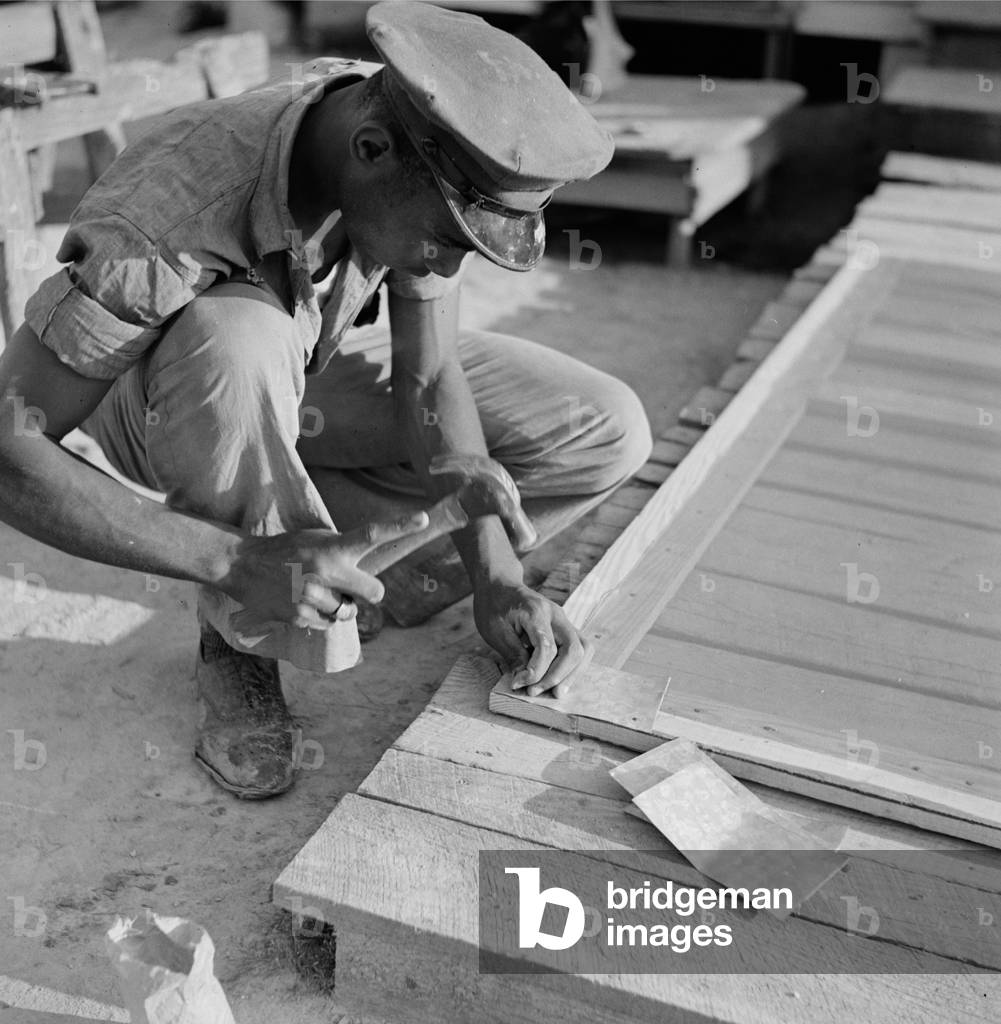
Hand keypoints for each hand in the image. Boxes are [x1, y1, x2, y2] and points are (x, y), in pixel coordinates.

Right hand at [221, 513, 428, 631]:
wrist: (242, 565)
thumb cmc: (286, 549)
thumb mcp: (316, 538)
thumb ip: (343, 551)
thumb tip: (367, 572)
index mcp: (332, 547)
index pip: (371, 534)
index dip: (399, 526)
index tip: (423, 518)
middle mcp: (326, 572)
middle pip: (374, 593)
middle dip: (368, 593)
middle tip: (352, 586)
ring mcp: (313, 597)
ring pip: (348, 613)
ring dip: (340, 606)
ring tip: (316, 591)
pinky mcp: (299, 616)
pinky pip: (327, 624)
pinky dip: (320, 616)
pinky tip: (301, 601)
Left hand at [474, 580, 592, 698]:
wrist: (499, 585)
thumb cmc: (494, 606)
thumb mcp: (495, 630)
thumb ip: (513, 654)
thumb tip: (525, 681)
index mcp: (536, 611)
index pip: (547, 647)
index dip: (536, 671)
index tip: (518, 684)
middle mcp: (556, 614)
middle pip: (574, 649)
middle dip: (558, 676)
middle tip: (536, 692)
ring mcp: (564, 620)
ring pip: (584, 649)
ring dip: (572, 674)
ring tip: (554, 692)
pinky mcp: (565, 627)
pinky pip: (580, 648)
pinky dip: (572, 667)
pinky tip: (558, 681)